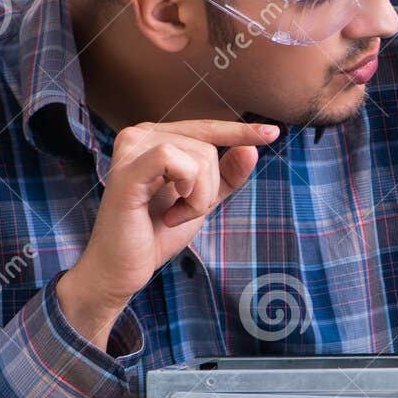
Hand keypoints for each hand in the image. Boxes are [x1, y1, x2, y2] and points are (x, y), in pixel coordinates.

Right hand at [57, 119, 278, 346]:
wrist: (123, 270)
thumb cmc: (156, 233)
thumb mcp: (202, 201)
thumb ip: (226, 176)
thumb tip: (252, 148)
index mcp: (156, 137)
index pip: (206, 128)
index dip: (240, 132)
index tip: (273, 133)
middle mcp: (140, 134)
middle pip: (208, 145)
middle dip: (208, 188)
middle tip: (179, 212)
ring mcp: (130, 148)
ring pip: (198, 155)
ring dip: (197, 196)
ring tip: (171, 215)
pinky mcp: (126, 169)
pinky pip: (174, 160)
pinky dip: (186, 191)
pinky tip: (168, 212)